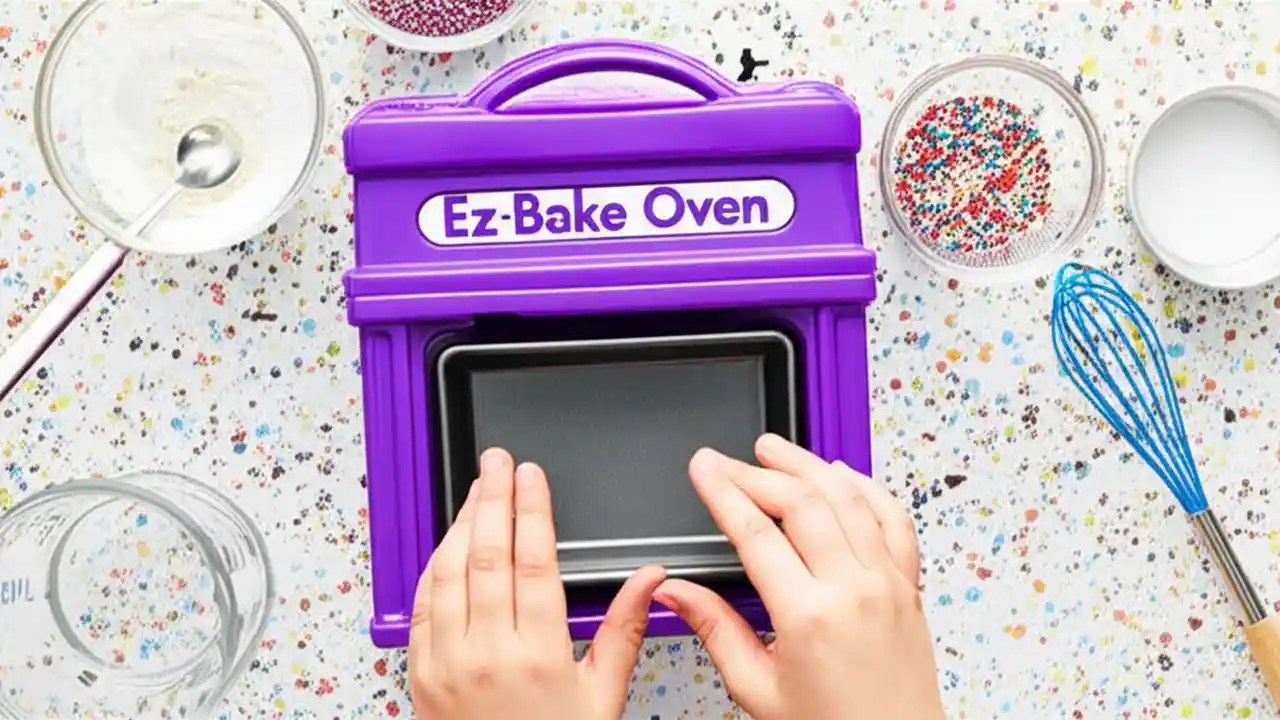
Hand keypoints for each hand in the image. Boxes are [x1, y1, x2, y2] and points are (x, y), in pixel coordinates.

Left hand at [409, 448, 666, 719]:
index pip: (532, 560)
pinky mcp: (421, 675)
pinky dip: (434, 566)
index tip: (532, 475)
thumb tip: (651, 579)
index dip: (532, 508)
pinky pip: (423, 605)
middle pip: (486, 554)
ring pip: (449, 572)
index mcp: (539, 656)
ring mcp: (448, 663)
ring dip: (461, 523)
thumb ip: (624, 630)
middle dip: (492, 496)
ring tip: (476, 490)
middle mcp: (487, 654)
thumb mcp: (602, 698)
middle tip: (497, 461)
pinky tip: (449, 544)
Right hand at [654, 434, 943, 719]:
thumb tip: (675, 593)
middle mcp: (853, 590)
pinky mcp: (909, 586)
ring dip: (809, 465)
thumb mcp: (758, 690)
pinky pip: (894, 519)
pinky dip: (867, 489)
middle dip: (758, 471)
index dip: (723, 490)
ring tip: (776, 449)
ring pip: (849, 498)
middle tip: (728, 459)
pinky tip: (844, 475)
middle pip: (801, 502)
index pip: (754, 532)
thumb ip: (716, 631)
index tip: (703, 467)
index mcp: (808, 617)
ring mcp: (887, 583)